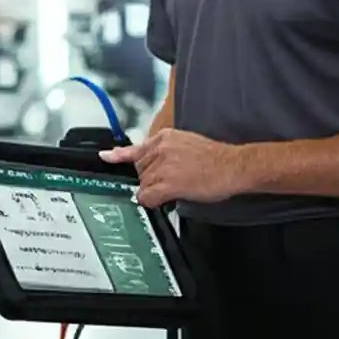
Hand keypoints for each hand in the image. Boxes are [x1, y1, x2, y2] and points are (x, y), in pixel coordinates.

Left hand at [99, 128, 246, 207]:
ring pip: (143, 184)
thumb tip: (155, 166)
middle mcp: (160, 149)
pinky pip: (147, 196)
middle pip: (140, 170)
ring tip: (177, 187)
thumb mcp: (186, 144)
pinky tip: (163, 200)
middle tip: (171, 182)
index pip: (136, 148)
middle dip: (151, 179)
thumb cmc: (215, 159)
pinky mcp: (168, 182)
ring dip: (155, 191)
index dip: (120, 156)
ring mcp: (163, 166)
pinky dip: (152, 201)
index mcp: (164, 137)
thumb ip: (166, 152)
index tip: (106, 156)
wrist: (232, 166)